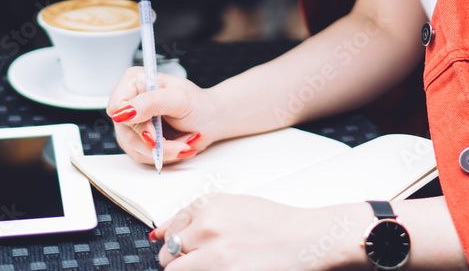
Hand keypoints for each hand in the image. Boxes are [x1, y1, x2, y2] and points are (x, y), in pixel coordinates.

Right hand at [107, 67, 217, 164]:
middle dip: (156, 142)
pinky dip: (162, 155)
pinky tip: (177, 145)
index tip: (154, 131)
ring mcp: (132, 123)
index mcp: (136, 82)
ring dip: (162, 150)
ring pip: (133, 147)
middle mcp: (131, 101)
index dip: (134, 121)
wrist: (211, 121)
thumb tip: (124, 112)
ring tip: (183, 142)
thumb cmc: (199, 105)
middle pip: (126, 131)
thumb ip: (152, 102)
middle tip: (181, 142)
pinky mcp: (137, 140)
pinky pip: (141, 155)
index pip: (117, 105)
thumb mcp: (180, 98)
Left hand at [154, 194, 363, 269]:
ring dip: (187, 269)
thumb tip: (160, 233)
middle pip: (168, 253)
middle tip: (201, 260)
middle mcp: (207, 227)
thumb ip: (199, 217)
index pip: (171, 227)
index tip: (186, 247)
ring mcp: (214, 254)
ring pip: (175, 269)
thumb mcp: (235, 207)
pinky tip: (227, 267)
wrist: (307, 237)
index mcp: (209, 204)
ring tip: (212, 265)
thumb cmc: (278, 223)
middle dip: (178, 260)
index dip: (177, 241)